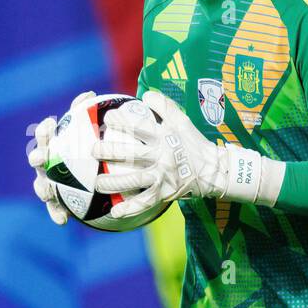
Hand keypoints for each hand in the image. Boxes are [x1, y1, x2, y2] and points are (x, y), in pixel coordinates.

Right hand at [26, 90, 94, 225]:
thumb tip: (90, 94)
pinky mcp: (56, 202)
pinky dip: (56, 214)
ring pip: (41, 186)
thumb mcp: (87, 131)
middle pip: (37, 159)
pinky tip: (63, 220)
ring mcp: (48, 183)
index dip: (44, 130)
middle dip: (37, 157)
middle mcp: (46, 164)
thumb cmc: (85, 149)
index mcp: (52, 145)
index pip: (45, 135)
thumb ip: (85, 114)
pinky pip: (54, 208)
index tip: (49, 123)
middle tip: (41, 156)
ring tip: (48, 192)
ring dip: (43, 189)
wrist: (89, 175)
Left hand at [93, 90, 279, 218]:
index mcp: (165, 137)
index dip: (122, 121)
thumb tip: (145, 95)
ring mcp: (163, 176)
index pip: (141, 126)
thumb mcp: (183, 121)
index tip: (108, 117)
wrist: (215, 171)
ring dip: (112, 182)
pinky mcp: (165, 193)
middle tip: (93, 149)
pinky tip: (114, 212)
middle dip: (109, 151)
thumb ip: (164, 106)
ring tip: (96, 182)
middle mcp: (163, 156)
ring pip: (133, 180)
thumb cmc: (193, 143)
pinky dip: (130, 208)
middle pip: (132, 154)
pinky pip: (145, 202)